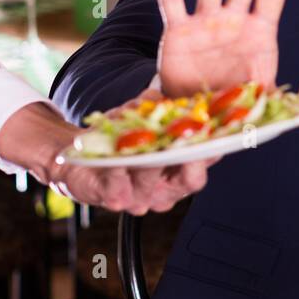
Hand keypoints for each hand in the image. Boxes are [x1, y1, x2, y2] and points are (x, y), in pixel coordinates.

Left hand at [0, 99, 214, 213]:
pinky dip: (118, 172)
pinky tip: (117, 160)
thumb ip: (154, 107)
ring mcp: (141, 198)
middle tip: (189, 137)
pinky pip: (118, 189)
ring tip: (146, 141)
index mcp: (181, 171)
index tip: (216, 125)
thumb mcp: (140, 118)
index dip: (216, 144)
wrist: (81, 159)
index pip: (208, 159)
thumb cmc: (118, 140)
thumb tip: (160, 98)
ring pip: (152, 182)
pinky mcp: (112, 199)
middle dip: (193, 159)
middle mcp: (166, 190)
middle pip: (192, 180)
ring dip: (150, 161)